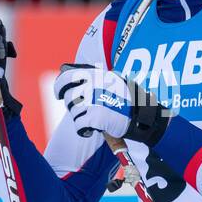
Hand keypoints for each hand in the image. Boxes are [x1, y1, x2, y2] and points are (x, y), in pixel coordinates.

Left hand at [54, 63, 170, 144]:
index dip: (60, 86)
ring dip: (80, 118)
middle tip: (82, 111)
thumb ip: (92, 78)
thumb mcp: (113, 80)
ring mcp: (93, 101)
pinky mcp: (95, 117)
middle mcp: (92, 85)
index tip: (58, 93)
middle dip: (72, 106)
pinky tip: (91, 130)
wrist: (143, 115)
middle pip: (69, 97)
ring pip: (74, 112)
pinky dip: (84, 130)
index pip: (67, 77)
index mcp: (95, 75)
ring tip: (94, 119)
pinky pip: (80, 126)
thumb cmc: (128, 100)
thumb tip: (65, 70)